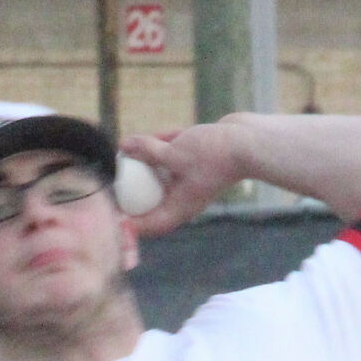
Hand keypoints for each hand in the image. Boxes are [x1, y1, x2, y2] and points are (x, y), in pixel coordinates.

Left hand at [118, 122, 248, 238]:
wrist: (250, 141)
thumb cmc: (215, 154)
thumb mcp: (175, 153)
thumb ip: (148, 151)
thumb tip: (123, 146)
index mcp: (180, 207)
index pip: (149, 224)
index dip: (128, 224)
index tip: (111, 216)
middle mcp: (185, 197)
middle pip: (152, 202)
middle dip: (133, 192)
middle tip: (113, 181)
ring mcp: (192, 180)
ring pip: (162, 177)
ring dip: (146, 165)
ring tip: (127, 152)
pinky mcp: (198, 161)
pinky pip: (173, 158)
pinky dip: (162, 149)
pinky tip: (150, 135)